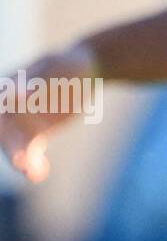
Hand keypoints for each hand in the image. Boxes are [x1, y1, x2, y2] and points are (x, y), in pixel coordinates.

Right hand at [0, 45, 97, 182]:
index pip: (3, 101)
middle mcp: (10, 106)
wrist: (85, 71)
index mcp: (11, 85)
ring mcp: (21, 122)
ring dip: (21, 159)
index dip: (6, 108)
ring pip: (15, 144)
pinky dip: (33, 164)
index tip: (10, 118)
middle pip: (5, 129)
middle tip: (21, 162)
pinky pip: (31, 152)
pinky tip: (39, 175)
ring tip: (32, 174)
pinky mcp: (35, 134)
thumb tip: (19, 96)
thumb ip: (41, 81)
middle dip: (11, 146)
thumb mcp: (59, 68)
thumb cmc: (69, 65)